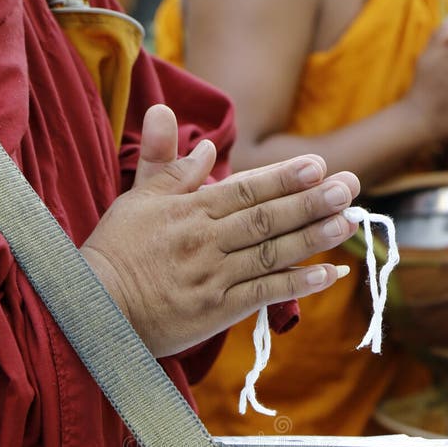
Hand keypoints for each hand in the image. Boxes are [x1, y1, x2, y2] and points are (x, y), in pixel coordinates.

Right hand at [81, 105, 358, 356]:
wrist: (97, 308)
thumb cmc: (115, 253)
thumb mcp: (135, 201)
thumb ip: (166, 167)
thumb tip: (193, 136)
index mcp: (189, 212)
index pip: (244, 190)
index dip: (283, 178)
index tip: (316, 166)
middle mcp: (206, 241)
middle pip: (266, 218)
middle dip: (310, 201)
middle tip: (349, 187)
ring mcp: (214, 277)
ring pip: (270, 252)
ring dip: (312, 237)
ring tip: (348, 222)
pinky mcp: (216, 310)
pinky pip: (263, 294)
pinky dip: (296, 284)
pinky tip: (328, 274)